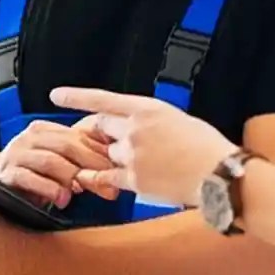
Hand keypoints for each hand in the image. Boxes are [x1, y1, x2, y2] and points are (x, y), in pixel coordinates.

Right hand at [0, 117, 117, 207]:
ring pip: (50, 161)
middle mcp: (29, 138)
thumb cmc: (31, 176)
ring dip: (70, 178)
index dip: (101, 155)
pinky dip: (49, 189)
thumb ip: (79, 164)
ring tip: (82, 193)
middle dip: (91, 167)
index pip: (78, 137)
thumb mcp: (56, 166)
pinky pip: (29, 178)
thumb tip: (113, 174)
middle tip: (108, 187)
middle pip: (67, 146)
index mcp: (44, 131)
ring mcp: (15, 155)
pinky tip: (61, 200)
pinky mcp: (6, 174)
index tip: (118, 173)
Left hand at [50, 87, 238, 206]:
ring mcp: (132, 154)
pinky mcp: (133, 179)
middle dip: (101, 134)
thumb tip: (137, 124)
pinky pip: (104, 177)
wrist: (219, 175)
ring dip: (114, 158)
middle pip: (100, 127)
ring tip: (142, 163)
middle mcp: (135, 129)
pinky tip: (93, 179)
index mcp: (147, 109)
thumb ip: (151, 120)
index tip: (55, 95)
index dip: (76, 96)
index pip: (102, 99)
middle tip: (112, 141)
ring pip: (106, 153)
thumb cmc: (207, 147)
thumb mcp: (178, 119)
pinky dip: (97, 179)